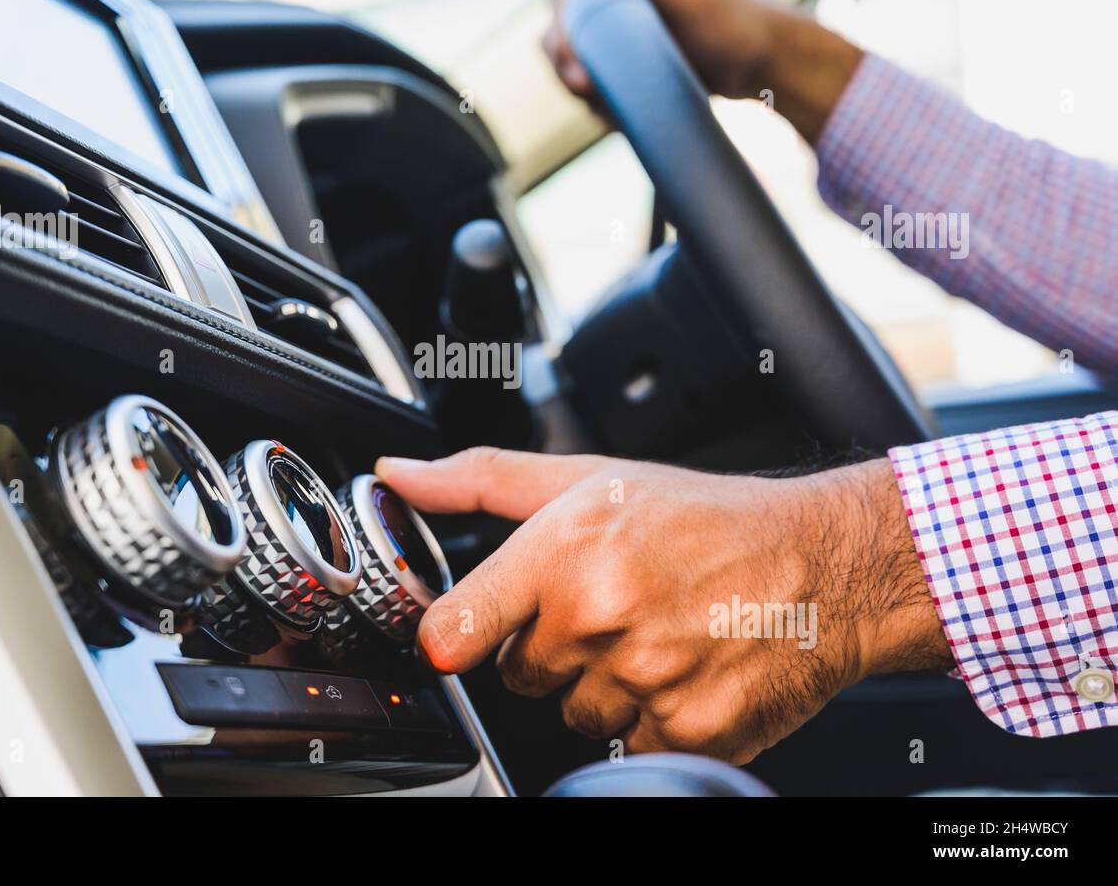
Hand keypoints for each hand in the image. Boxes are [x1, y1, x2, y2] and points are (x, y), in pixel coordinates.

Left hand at [376, 448, 949, 762]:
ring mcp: (643, 680)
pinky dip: (650, 720)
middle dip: (554, 647)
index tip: (461, 637)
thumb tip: (398, 477)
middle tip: (611, 605)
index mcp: (564, 550)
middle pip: (519, 675)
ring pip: (574, 715)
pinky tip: (682, 669)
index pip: (454, 630)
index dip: (453, 636)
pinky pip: (628, 745)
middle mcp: (598, 616)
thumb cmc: (704, 519)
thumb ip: (480, 480)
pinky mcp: (685, 732)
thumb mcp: (589, 479)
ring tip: (654, 633)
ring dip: (604, 686)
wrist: (823, 566)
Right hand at [543, 0, 864, 142]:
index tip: (576, 72)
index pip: (569, 4)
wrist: (773, 65)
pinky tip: (616, 120)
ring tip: (609, 113)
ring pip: (583, 70)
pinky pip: (607, 92)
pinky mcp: (642, 75)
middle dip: (568, 71)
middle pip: (568, 40)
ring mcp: (632, 45)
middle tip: (589, 97)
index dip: (560, 37)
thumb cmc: (737, 20)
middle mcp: (623, 9)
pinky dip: (603, 108)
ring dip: (584, 94)